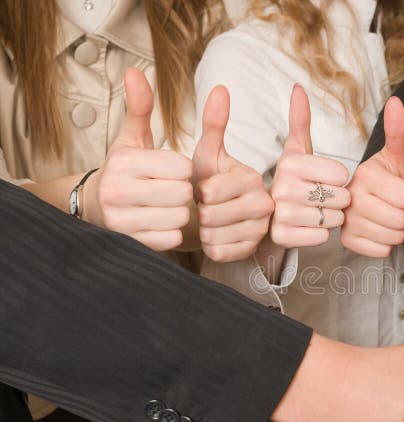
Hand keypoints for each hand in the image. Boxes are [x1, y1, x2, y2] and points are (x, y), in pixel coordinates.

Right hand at [82, 69, 192, 250]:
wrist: (96, 208)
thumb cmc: (125, 170)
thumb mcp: (131, 138)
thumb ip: (139, 108)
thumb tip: (134, 72)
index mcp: (124, 162)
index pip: (182, 167)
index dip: (184, 170)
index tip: (172, 171)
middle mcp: (118, 191)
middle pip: (182, 193)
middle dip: (183, 192)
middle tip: (170, 191)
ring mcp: (122, 220)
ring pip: (179, 217)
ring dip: (180, 213)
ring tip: (166, 207)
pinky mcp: (129, 242)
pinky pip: (171, 239)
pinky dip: (172, 233)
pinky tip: (161, 223)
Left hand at [193, 86, 273, 261]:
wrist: (219, 214)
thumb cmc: (210, 179)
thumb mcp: (209, 152)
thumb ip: (214, 123)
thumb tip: (220, 88)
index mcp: (252, 177)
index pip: (211, 191)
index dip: (198, 192)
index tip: (203, 189)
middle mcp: (264, 204)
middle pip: (212, 215)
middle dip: (200, 212)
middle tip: (205, 207)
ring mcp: (261, 230)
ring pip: (214, 236)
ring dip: (203, 230)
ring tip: (209, 221)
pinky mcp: (253, 250)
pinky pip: (219, 252)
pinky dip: (210, 246)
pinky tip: (214, 237)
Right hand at [270, 84, 350, 247]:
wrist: (267, 213)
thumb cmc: (292, 179)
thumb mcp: (296, 149)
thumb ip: (300, 120)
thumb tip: (298, 87)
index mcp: (291, 163)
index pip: (341, 174)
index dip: (341, 179)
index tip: (328, 179)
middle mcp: (283, 188)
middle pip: (340, 198)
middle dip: (339, 200)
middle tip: (323, 197)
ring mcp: (281, 214)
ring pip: (334, 219)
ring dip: (333, 217)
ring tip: (317, 210)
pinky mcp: (282, 236)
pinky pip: (322, 236)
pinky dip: (322, 233)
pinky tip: (310, 225)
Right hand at [341, 97, 403, 257]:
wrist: (373, 201)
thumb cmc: (389, 178)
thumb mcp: (397, 155)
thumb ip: (397, 131)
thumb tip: (396, 101)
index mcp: (362, 174)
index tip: (399, 191)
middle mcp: (348, 197)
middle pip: (398, 220)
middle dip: (403, 215)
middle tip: (394, 207)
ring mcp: (343, 221)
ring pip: (391, 237)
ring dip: (396, 231)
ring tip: (387, 218)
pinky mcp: (345, 241)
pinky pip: (381, 250)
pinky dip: (385, 244)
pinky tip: (379, 232)